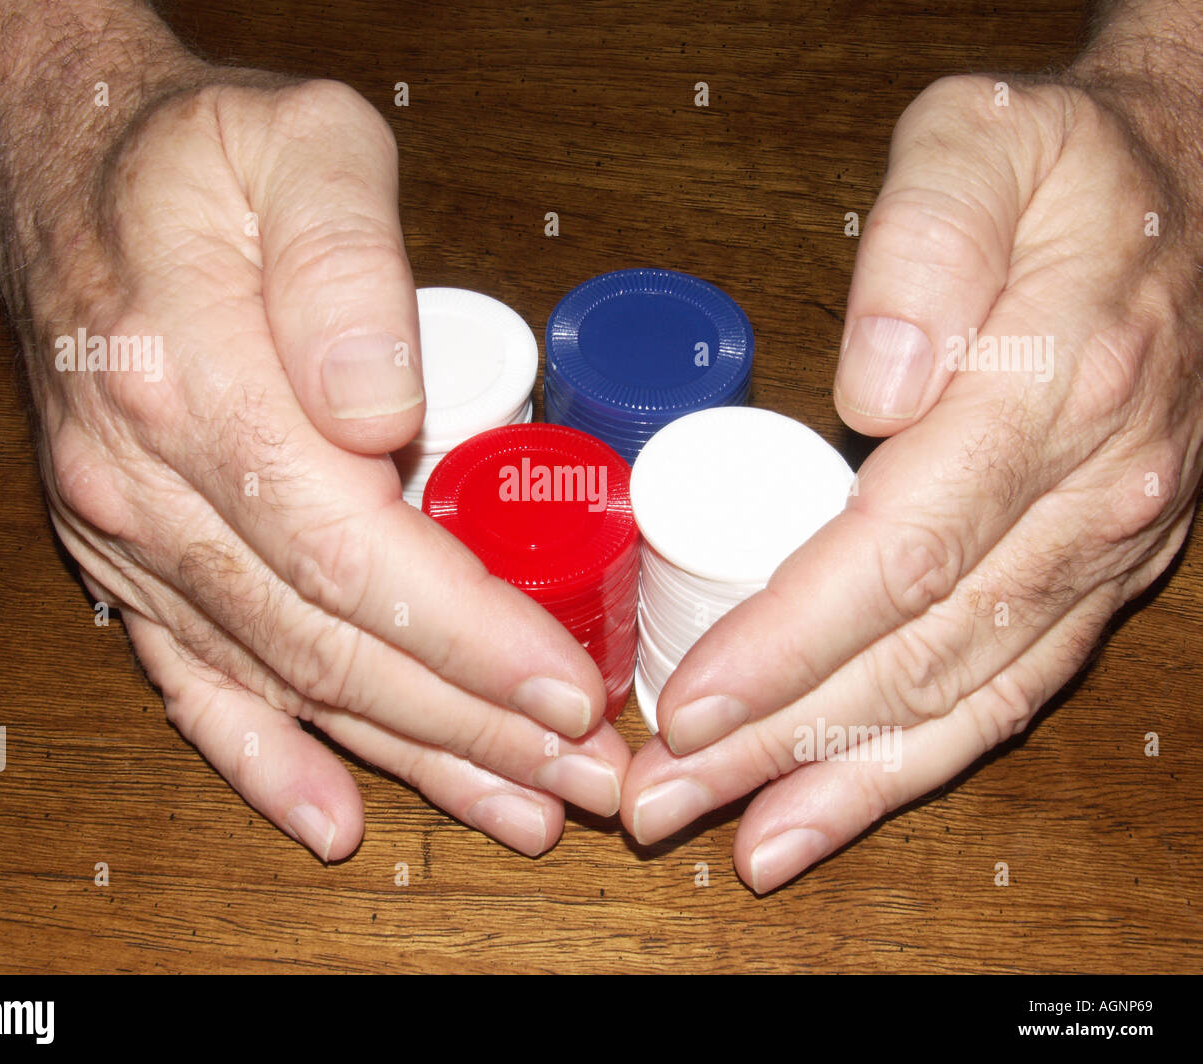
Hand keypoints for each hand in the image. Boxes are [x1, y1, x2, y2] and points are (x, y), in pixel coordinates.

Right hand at [24, 73, 628, 858]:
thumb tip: (384, 407)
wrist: (76, 174)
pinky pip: (192, 683)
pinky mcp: (131, 560)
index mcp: (196, 386)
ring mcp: (132, 537)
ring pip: (286, 679)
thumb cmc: (206, 159)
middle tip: (586, 773)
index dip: (466, 636)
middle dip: (470, 726)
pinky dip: (264, 761)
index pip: (350, 550)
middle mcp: (150, 486)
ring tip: (523, 807)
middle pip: (330, 643)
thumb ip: (344, 264)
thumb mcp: (298, 144)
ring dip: (411, 757)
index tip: (565, 686)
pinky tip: (331, 818)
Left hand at [621, 72, 1202, 890]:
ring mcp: (1102, 549)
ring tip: (731, 838)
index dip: (790, 639)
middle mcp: (1090, 494)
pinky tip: (830, 807)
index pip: (905, 550)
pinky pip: (1006, 693)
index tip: (689, 703)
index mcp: (1054, 388)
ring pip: (965, 698)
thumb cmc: (1057, 168)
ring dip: (840, 780)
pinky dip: (915, 766)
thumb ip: (928, 240)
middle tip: (661, 798)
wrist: (1181, 197)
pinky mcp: (1092, 577)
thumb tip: (876, 380)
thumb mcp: (983, 139)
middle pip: (919, 652)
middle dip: (782, 739)